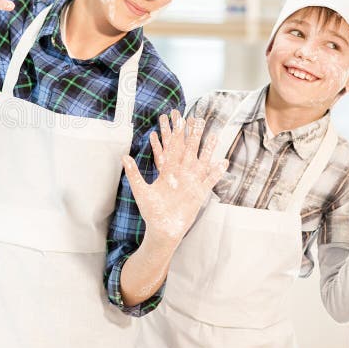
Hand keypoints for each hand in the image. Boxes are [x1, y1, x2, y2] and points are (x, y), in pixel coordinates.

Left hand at [122, 110, 227, 243]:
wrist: (162, 229)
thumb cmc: (151, 211)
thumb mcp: (140, 190)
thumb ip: (134, 174)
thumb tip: (124, 157)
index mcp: (167, 171)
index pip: (172, 148)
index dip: (174, 134)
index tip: (177, 119)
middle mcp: (181, 174)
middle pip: (188, 150)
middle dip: (193, 135)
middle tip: (198, 118)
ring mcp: (191, 182)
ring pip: (201, 161)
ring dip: (207, 149)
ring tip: (214, 134)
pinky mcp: (198, 193)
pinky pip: (209, 180)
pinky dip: (216, 171)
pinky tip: (223, 161)